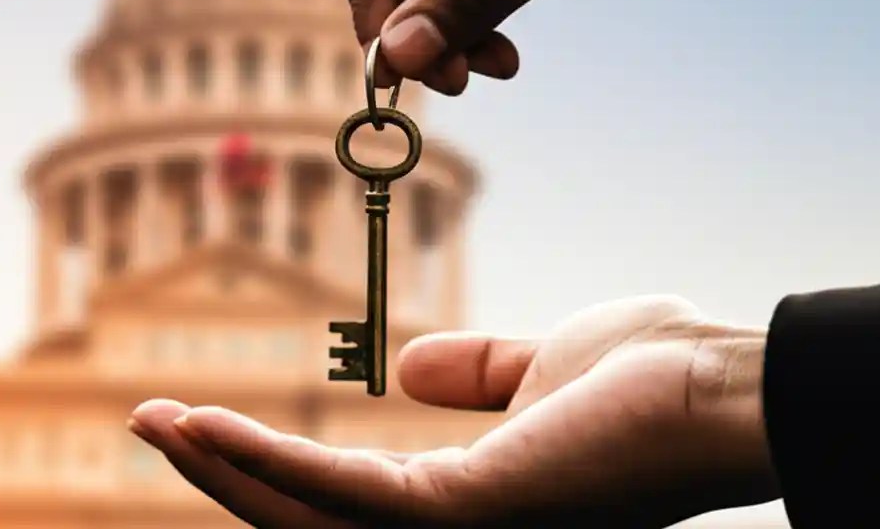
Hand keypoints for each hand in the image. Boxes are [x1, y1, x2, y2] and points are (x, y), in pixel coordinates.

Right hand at [128, 296, 779, 527]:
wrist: (729, 388)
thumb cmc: (657, 381)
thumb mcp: (543, 367)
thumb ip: (480, 374)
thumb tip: (409, 370)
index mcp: (469, 508)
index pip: (346, 502)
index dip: (270, 465)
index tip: (211, 417)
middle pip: (307, 522)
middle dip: (222, 475)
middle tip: (150, 422)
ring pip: (307, 519)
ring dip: (224, 469)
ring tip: (156, 422)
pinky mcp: (463, 515)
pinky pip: (341, 495)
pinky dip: (267, 462)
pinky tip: (210, 426)